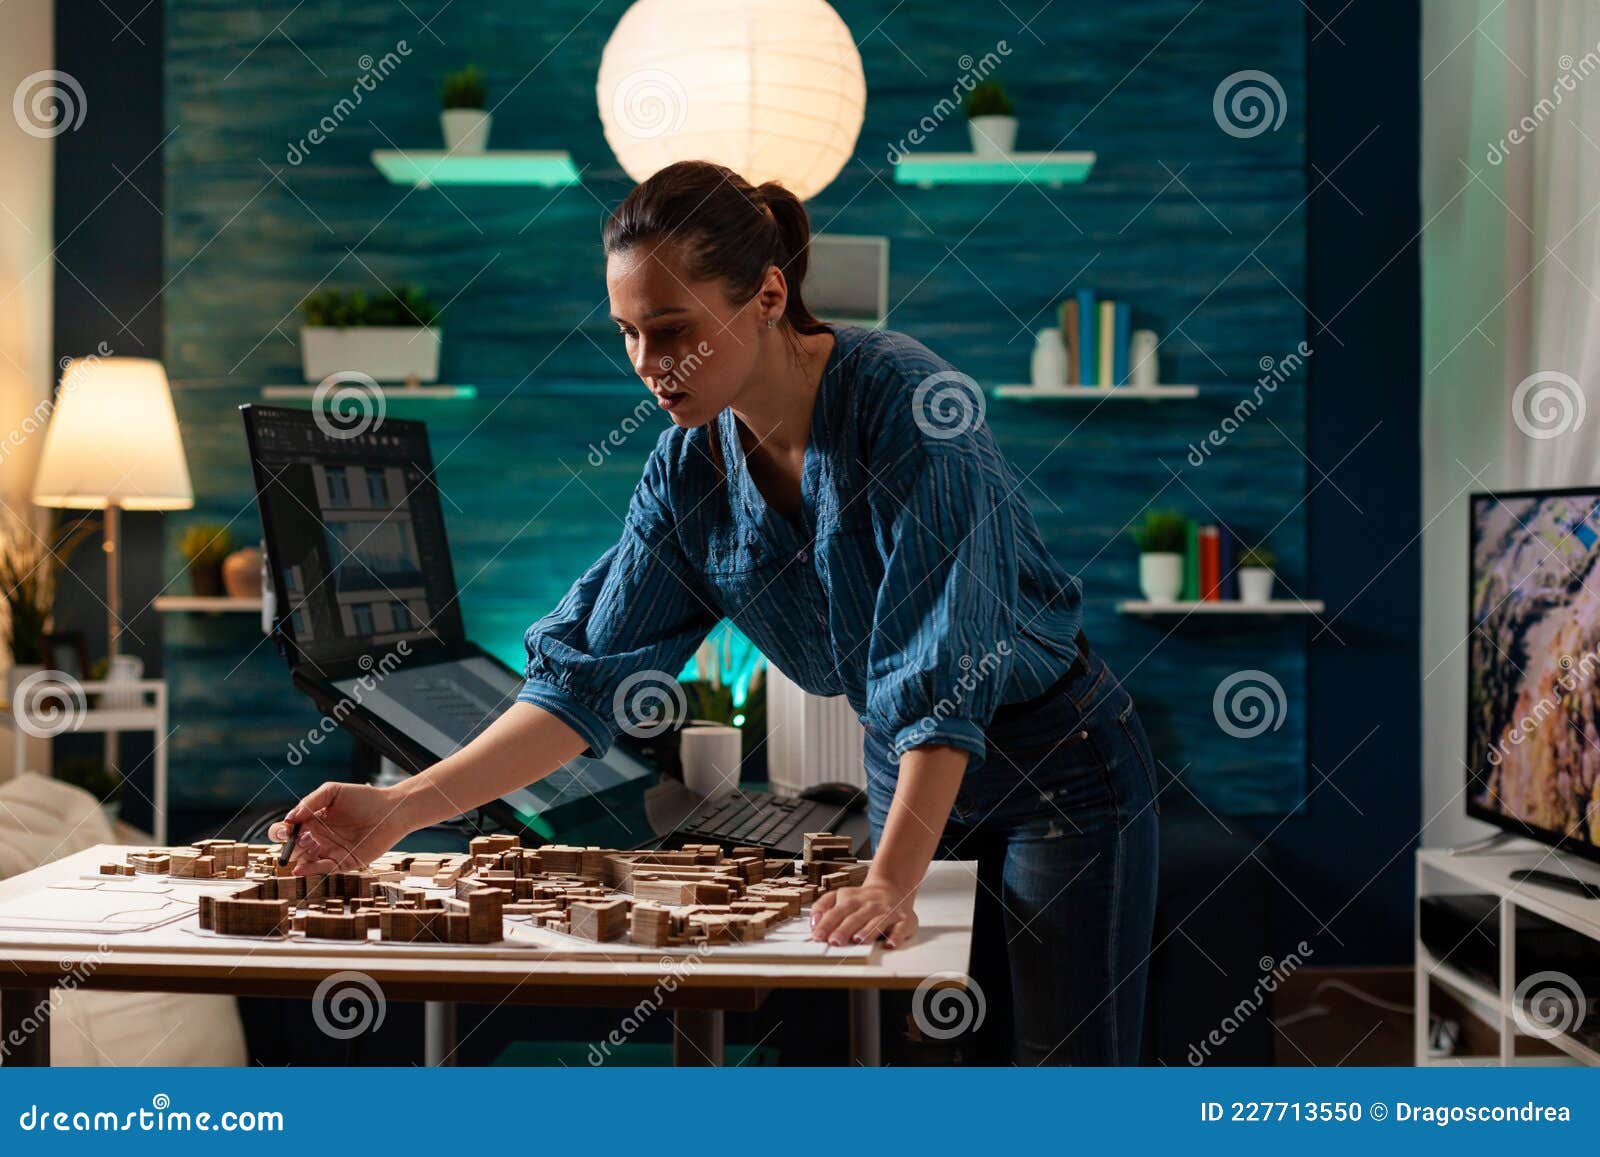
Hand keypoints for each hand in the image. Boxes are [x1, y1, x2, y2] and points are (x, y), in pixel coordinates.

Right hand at [268, 782, 411, 874]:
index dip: (281, 832)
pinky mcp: (342, 862)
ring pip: (305, 860)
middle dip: (287, 846)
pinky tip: (300, 868)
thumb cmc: (364, 798)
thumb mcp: (333, 792)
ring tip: (297, 853)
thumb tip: (290, 818)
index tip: (284, 830)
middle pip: (293, 847)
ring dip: (296, 859)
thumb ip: (310, 802)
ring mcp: (330, 851)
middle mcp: (319, 838)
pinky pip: (322, 868)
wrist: (391, 810)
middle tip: (291, 841)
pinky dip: (309, 870)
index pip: (289, 830)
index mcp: (314, 821)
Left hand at [809, 881, 917, 948]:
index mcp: (851, 900)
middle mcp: (869, 905)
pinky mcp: (903, 920)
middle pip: (855, 917)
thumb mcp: (839, 896)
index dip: (826, 924)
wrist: (891, 888)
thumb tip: (813, 923)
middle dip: (844, 930)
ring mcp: (887, 912)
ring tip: (858, 940)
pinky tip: (890, 944)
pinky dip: (896, 936)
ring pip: (877, 921)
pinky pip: (900, 928)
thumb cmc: (862, 900)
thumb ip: (822, 906)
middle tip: (835, 941)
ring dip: (867, 931)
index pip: (836, 912)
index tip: (818, 936)